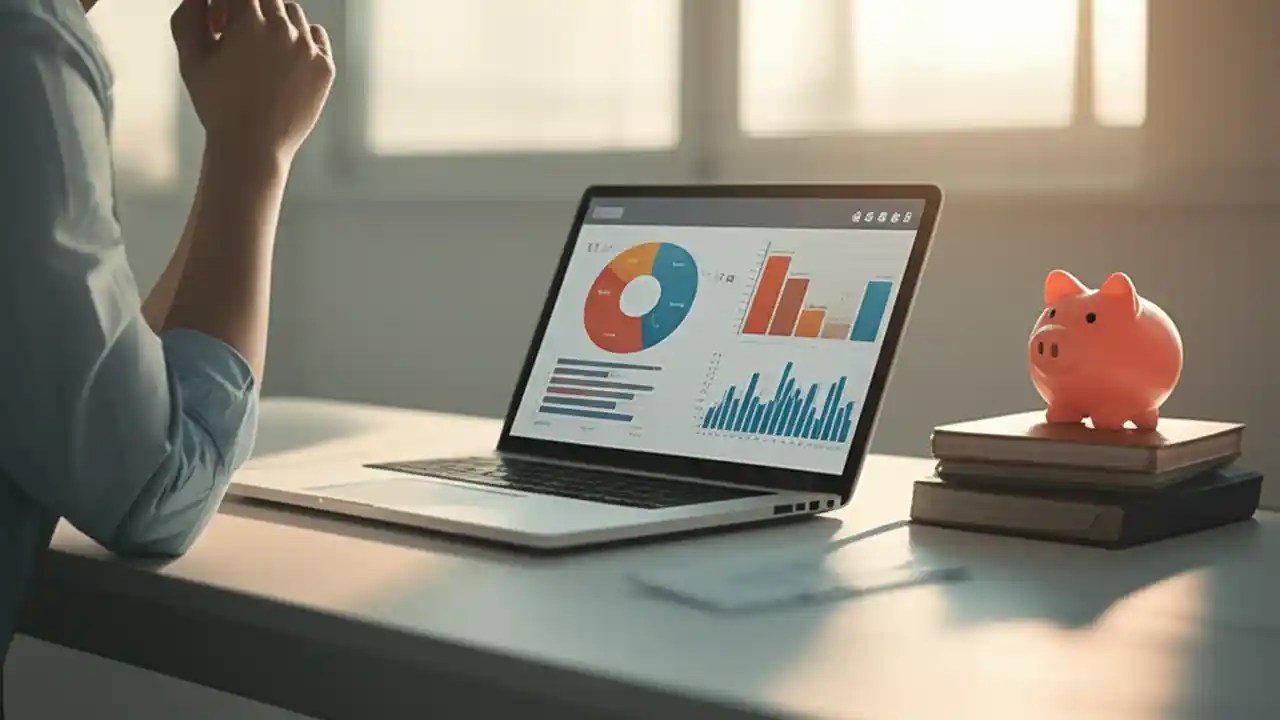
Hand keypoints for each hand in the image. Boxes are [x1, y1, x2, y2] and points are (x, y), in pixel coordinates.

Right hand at [171, 0, 334, 161]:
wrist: (252, 148)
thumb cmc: (216, 104)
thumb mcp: (191, 58)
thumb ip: (189, 16)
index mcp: (248, 20)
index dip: (224, 6)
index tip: (218, 28)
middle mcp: (283, 28)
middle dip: (248, 11)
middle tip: (236, 39)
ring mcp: (308, 48)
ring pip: (293, 13)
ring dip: (276, 22)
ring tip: (260, 52)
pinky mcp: (325, 68)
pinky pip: (316, 36)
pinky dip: (302, 39)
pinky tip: (285, 59)